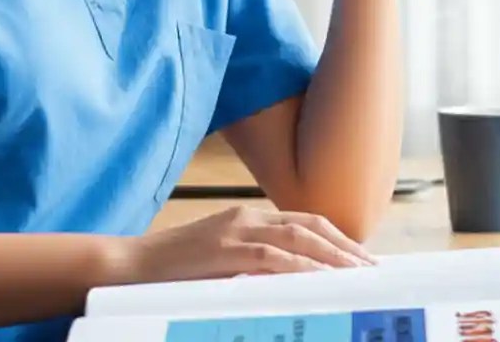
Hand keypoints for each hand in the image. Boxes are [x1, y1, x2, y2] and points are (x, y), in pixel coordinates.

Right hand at [123, 206, 376, 282]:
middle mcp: (246, 217)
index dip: (336, 238)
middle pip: (310, 225)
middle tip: (371, 267)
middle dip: (345, 246)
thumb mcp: (220, 262)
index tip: (360, 257)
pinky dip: (301, 266)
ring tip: (357, 273)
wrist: (128, 267)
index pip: (303, 222)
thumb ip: (252, 265)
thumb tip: (290, 281)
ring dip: (332, 256)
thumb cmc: (171, 271)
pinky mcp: (224, 251)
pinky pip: (272, 257)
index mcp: (247, 217)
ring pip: (298, 237)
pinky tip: (320, 277)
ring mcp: (235, 231)